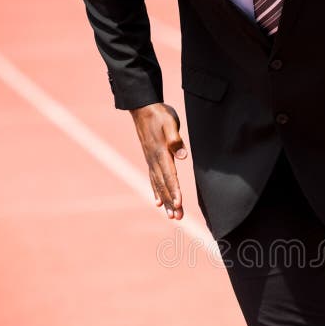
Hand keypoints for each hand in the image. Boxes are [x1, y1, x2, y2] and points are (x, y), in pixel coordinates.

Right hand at [130, 103, 187, 219]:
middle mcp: (154, 160)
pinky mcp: (150, 160)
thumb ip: (175, 139)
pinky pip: (153, 179)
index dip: (174, 190)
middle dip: (171, 202)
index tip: (179, 204)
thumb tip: (181, 155)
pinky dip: (156, 192)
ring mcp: (151, 161)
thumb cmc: (159, 114)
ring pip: (159, 185)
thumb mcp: (170, 122)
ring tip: (172, 216)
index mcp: (161, 153)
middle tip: (177, 218)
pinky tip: (159, 202)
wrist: (143, 107)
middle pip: (164, 185)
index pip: (169, 175)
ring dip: (166, 201)